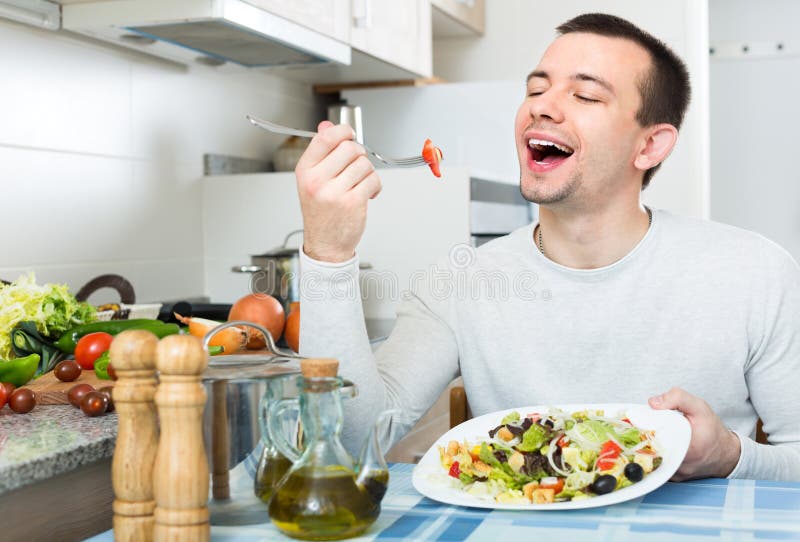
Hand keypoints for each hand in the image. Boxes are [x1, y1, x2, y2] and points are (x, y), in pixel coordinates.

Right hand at [295, 120, 381, 262]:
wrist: (325, 245)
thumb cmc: (320, 213)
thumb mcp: (312, 180)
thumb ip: (320, 152)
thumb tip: (326, 126)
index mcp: (305, 171)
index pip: (325, 138)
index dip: (343, 131)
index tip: (349, 135)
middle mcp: (317, 180)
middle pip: (349, 148)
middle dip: (359, 154)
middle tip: (356, 165)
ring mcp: (335, 192)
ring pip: (364, 164)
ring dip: (367, 172)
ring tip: (360, 183)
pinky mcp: (353, 202)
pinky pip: (373, 180)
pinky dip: (375, 185)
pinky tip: (368, 193)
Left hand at [648, 387, 740, 480]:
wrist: (726, 453)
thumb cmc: (713, 430)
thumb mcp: (699, 407)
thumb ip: (677, 398)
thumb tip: (653, 403)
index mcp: (688, 448)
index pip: (656, 439)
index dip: (646, 428)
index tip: (644, 421)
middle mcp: (682, 465)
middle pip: (651, 450)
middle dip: (646, 437)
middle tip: (646, 427)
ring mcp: (677, 474)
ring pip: (654, 459)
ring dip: (650, 446)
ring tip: (653, 434)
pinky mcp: (675, 478)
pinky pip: (659, 466)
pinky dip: (656, 455)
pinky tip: (659, 445)